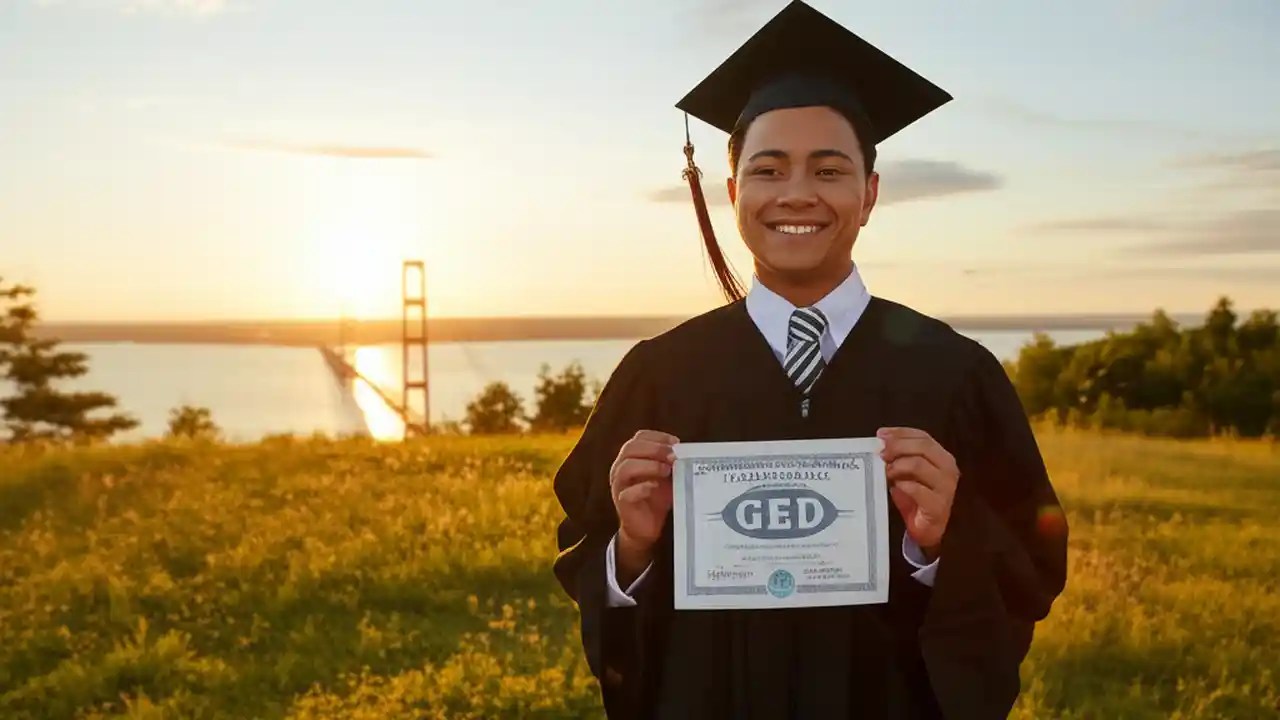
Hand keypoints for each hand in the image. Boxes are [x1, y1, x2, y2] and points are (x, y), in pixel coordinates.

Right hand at [610, 429, 678, 581]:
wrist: (645, 528)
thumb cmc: (655, 498)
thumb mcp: (666, 477)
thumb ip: (670, 463)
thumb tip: (684, 451)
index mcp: (630, 457)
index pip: (639, 438)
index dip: (657, 437)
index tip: (675, 442)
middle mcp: (620, 468)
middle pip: (630, 449)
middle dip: (654, 449)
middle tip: (672, 455)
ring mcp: (619, 486)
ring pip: (626, 468)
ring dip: (648, 465)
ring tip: (666, 470)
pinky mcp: (622, 503)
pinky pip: (627, 493)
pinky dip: (642, 488)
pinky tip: (655, 487)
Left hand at [878, 427, 958, 558]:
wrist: (927, 528)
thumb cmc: (916, 497)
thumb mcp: (906, 471)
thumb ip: (898, 455)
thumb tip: (880, 439)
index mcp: (941, 456)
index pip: (922, 436)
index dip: (900, 433)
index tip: (880, 435)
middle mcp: (947, 468)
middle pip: (922, 446)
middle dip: (897, 446)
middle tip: (880, 453)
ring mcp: (946, 487)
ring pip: (918, 465)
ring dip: (897, 466)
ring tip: (886, 472)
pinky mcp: (938, 506)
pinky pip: (917, 490)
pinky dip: (903, 485)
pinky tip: (895, 487)